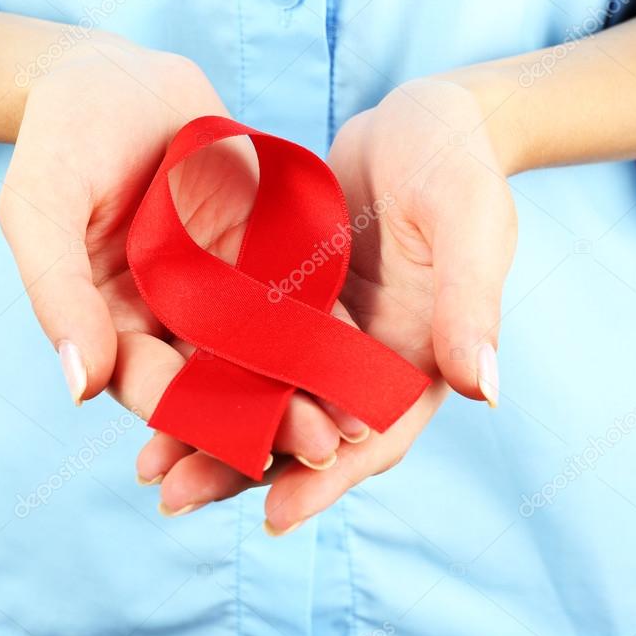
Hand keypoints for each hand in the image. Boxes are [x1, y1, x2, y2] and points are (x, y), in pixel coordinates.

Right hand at [0, 36, 357, 469]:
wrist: (115, 78)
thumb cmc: (62, 138)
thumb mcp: (41, 206)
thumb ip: (57, 292)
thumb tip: (80, 386)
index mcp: (113, 326)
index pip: (156, 388)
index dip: (200, 421)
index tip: (249, 450)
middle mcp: (171, 320)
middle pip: (222, 382)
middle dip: (271, 416)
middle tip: (326, 446)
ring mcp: (218, 290)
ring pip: (266, 350)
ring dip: (309, 384)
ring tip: (361, 414)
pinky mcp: (257, 254)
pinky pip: (294, 294)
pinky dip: (324, 322)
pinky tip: (361, 345)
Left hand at [145, 78, 518, 530]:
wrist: (424, 119)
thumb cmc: (460, 166)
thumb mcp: (471, 224)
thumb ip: (470, 303)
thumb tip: (486, 392)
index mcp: (416, 359)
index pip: (373, 436)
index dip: (326, 478)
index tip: (273, 516)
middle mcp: (366, 360)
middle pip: (304, 431)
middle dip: (243, 469)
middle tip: (174, 500)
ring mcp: (325, 334)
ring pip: (264, 395)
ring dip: (210, 431)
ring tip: (148, 466)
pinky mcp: (290, 301)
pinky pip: (243, 345)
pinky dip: (204, 369)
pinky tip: (152, 385)